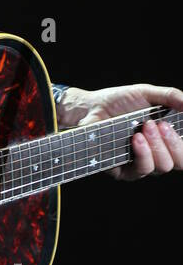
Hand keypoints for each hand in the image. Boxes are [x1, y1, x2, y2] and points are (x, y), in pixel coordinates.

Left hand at [58, 83, 182, 180]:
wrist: (91, 107)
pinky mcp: (124, 171)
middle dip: (173, 143)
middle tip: (160, 124)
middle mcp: (157, 154)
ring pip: (162, 166)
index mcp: (166, 138)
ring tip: (145, 127)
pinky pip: (141, 170)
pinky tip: (136, 139)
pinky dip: (143, 154)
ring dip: (157, 146)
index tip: (178, 126)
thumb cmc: (119, 101)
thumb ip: (170, 97)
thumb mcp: (147, 93)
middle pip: (179, 162)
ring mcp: (141, 163)